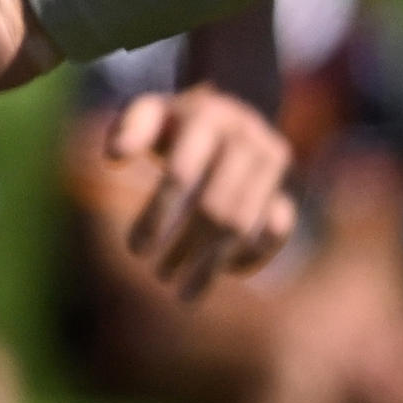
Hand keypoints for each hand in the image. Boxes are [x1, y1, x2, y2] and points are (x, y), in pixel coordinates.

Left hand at [102, 83, 298, 291]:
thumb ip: (129, 128)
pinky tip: (223, 274)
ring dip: (212, 261)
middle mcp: (250, 139)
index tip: (135, 251)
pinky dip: (252, 256)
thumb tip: (114, 156)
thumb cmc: (173, 122)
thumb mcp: (147, 111)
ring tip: (183, 290)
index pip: (181, 175)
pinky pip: (276, 230)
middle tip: (160, 276)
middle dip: (186, 247)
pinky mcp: (288, 185)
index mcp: (210, 117)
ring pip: (244, 224)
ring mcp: (274, 165)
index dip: (157, 215)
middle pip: (216, 207)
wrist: (230, 112)